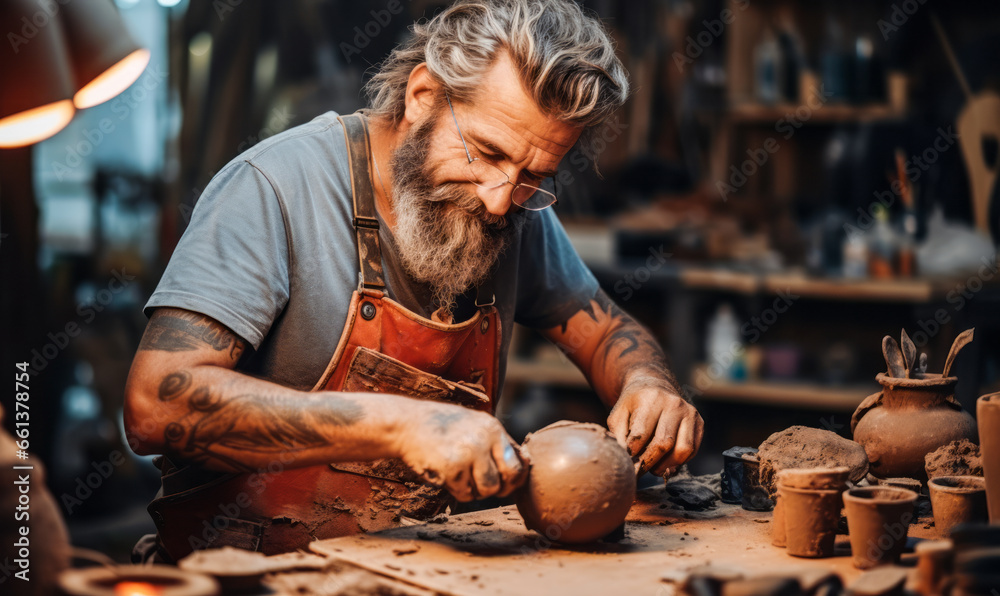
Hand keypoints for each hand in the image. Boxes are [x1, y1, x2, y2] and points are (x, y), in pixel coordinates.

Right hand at [395, 401, 528, 501]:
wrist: (406, 424)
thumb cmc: (441, 427)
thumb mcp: (474, 425)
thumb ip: (496, 443)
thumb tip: (524, 464)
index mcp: (493, 428)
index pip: (519, 461)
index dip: (515, 477)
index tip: (506, 482)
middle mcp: (485, 439)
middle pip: (509, 478)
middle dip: (501, 487)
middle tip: (486, 486)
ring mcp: (469, 454)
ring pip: (487, 489)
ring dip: (475, 490)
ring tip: (460, 476)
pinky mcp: (452, 469)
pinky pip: (465, 493)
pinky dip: (457, 490)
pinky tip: (446, 474)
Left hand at [607, 381, 703, 476]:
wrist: (654, 386)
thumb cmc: (633, 405)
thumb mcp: (618, 416)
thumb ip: (618, 437)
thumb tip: (626, 460)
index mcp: (651, 399)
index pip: (641, 435)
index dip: (632, 454)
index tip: (626, 464)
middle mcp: (674, 404)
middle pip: (663, 444)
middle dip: (649, 463)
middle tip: (638, 471)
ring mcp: (689, 412)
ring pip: (683, 450)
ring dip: (666, 465)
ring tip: (653, 468)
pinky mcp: (699, 422)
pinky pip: (692, 450)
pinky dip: (679, 461)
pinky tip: (666, 461)